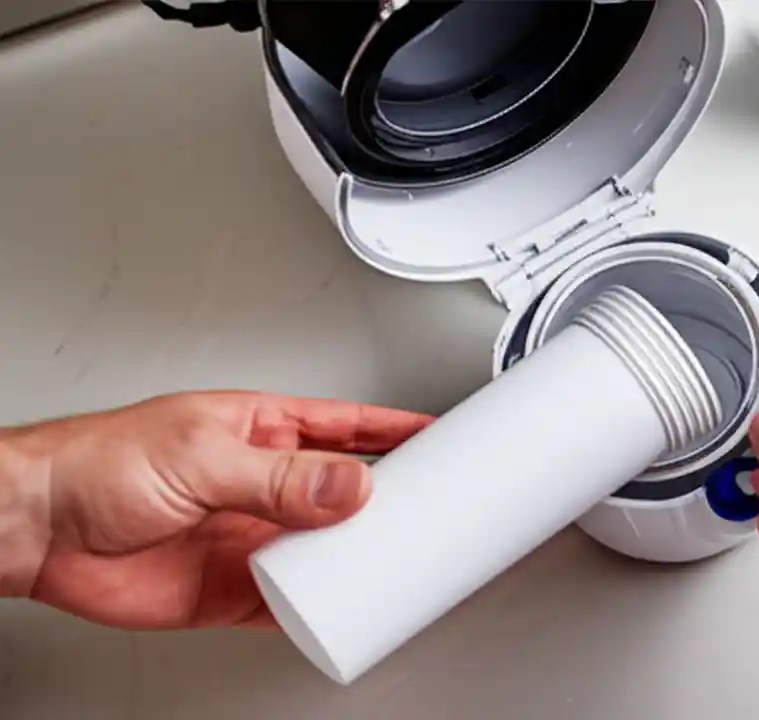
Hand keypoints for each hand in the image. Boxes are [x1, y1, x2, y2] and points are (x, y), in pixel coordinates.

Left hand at [0, 392, 430, 628]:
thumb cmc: (100, 464)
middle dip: (390, 501)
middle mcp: (264, 483)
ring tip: (397, 564)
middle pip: (348, 492)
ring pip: (328, 549)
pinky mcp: (234, 588)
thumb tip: (350, 487)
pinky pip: (294, 602)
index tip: (439, 437)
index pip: (348, 427)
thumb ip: (280, 477)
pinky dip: (321, 609)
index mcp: (263, 430)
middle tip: (431, 512)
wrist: (38, 529)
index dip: (396, 431)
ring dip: (360, 558)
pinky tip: (341, 609)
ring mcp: (253, 536)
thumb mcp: (203, 456)